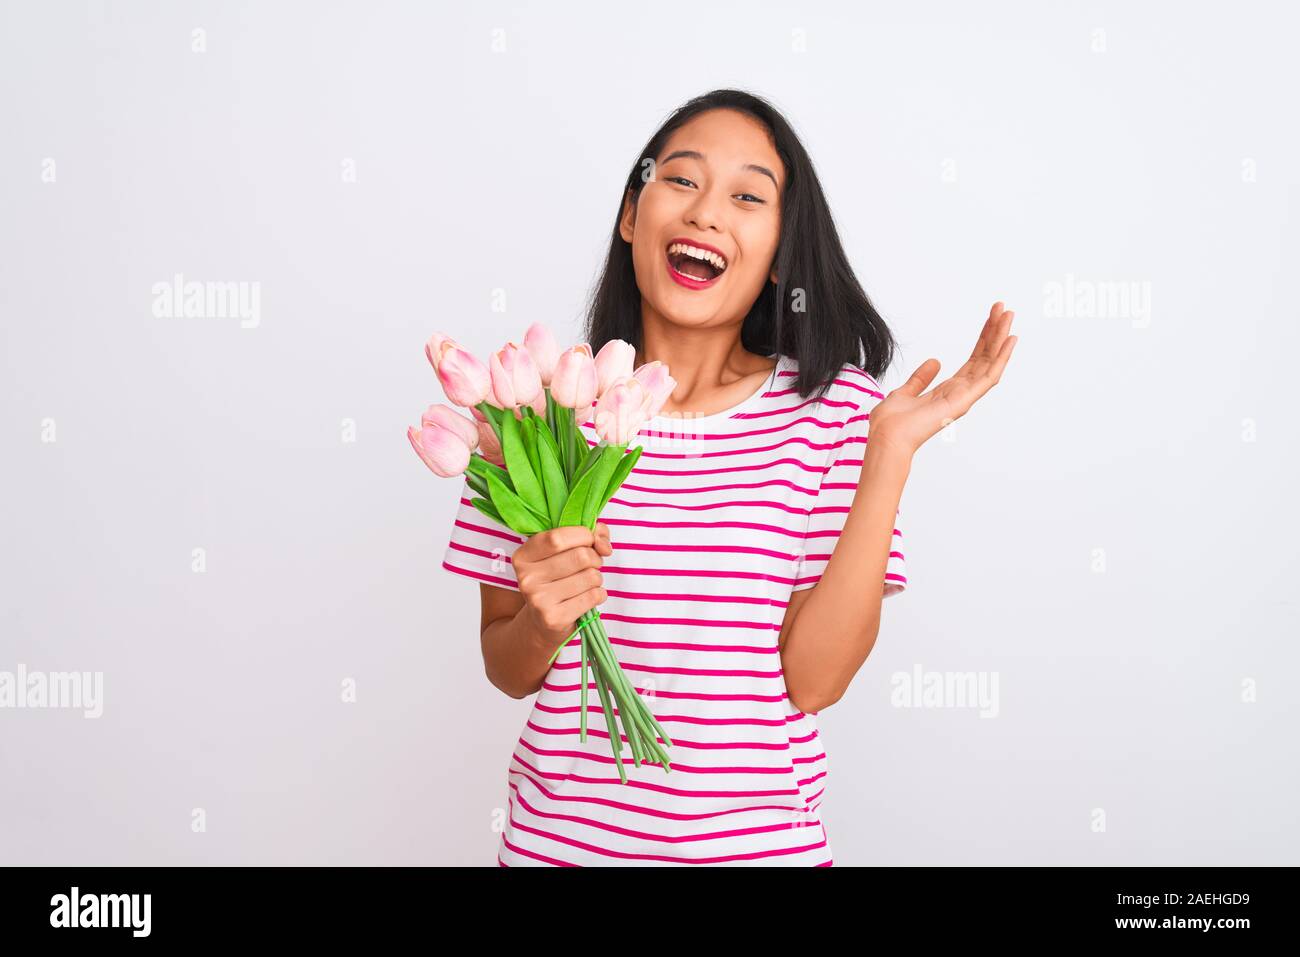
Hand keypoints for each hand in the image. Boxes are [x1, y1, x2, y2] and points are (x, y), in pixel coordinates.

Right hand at [511, 522, 611, 646]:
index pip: (557, 538)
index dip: (583, 535)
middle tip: (590, 565)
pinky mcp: (554, 618)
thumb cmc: (558, 579)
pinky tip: (588, 597)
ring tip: (587, 583)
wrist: (544, 622)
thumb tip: (603, 546)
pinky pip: (593, 596)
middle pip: (580, 556)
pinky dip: (600, 594)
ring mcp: (539, 600)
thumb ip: (590, 534)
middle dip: (595, 558)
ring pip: (590, 576)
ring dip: (597, 578)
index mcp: (524, 556)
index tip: (589, 540)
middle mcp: (527, 578)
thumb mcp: (565, 550)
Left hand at [867, 301, 1017, 455]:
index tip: (990, 318)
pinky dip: (1001, 358)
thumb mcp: (905, 392)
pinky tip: (1009, 340)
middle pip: (984, 358)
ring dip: (1001, 339)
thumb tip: (934, 362)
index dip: (982, 339)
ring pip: (990, 363)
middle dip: (994, 333)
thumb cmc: (891, 423)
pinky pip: (989, 376)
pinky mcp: (964, 400)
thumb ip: (921, 378)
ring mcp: (964, 397)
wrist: (886, 437)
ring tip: (1009, 315)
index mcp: (948, 391)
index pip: (973, 360)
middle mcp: (960, 393)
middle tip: (1003, 310)